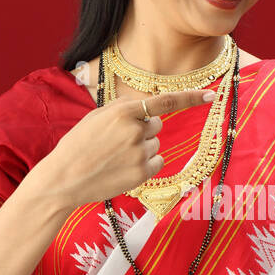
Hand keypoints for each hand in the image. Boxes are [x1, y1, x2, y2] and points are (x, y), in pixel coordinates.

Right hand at [42, 86, 214, 210]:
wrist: (63, 179)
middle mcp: (135, 131)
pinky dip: (146, 163)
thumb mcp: (96, 117)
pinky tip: (124, 167)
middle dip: (144, 128)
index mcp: (123, 111)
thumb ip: (123, 109)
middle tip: (118, 140)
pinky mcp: (142, 173)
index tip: (211, 96)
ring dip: (142, 147)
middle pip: (157, 124)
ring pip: (156, 143)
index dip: (191, 98)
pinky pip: (157, 161)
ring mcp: (140, 153)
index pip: (165, 102)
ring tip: (116, 156)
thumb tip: (147, 108)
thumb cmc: (77, 145)